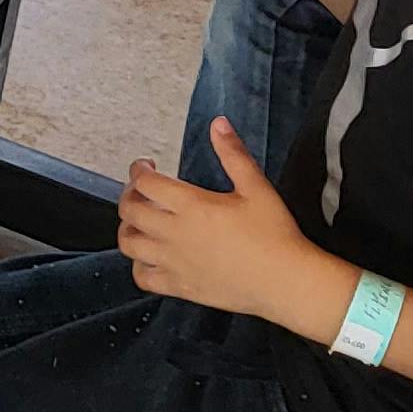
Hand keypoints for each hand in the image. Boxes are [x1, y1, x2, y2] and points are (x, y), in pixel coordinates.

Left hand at [118, 127, 337, 323]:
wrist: (285, 281)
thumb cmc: (275, 236)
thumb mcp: (257, 187)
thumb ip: (233, 154)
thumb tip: (219, 125)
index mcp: (191, 206)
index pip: (146, 183)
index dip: (138, 170)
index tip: (145, 166)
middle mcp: (175, 234)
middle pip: (130, 210)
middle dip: (128, 194)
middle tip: (140, 190)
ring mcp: (174, 262)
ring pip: (129, 244)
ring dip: (127, 228)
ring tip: (139, 221)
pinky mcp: (180, 286)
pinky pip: (143, 278)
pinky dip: (138, 265)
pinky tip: (149, 257)